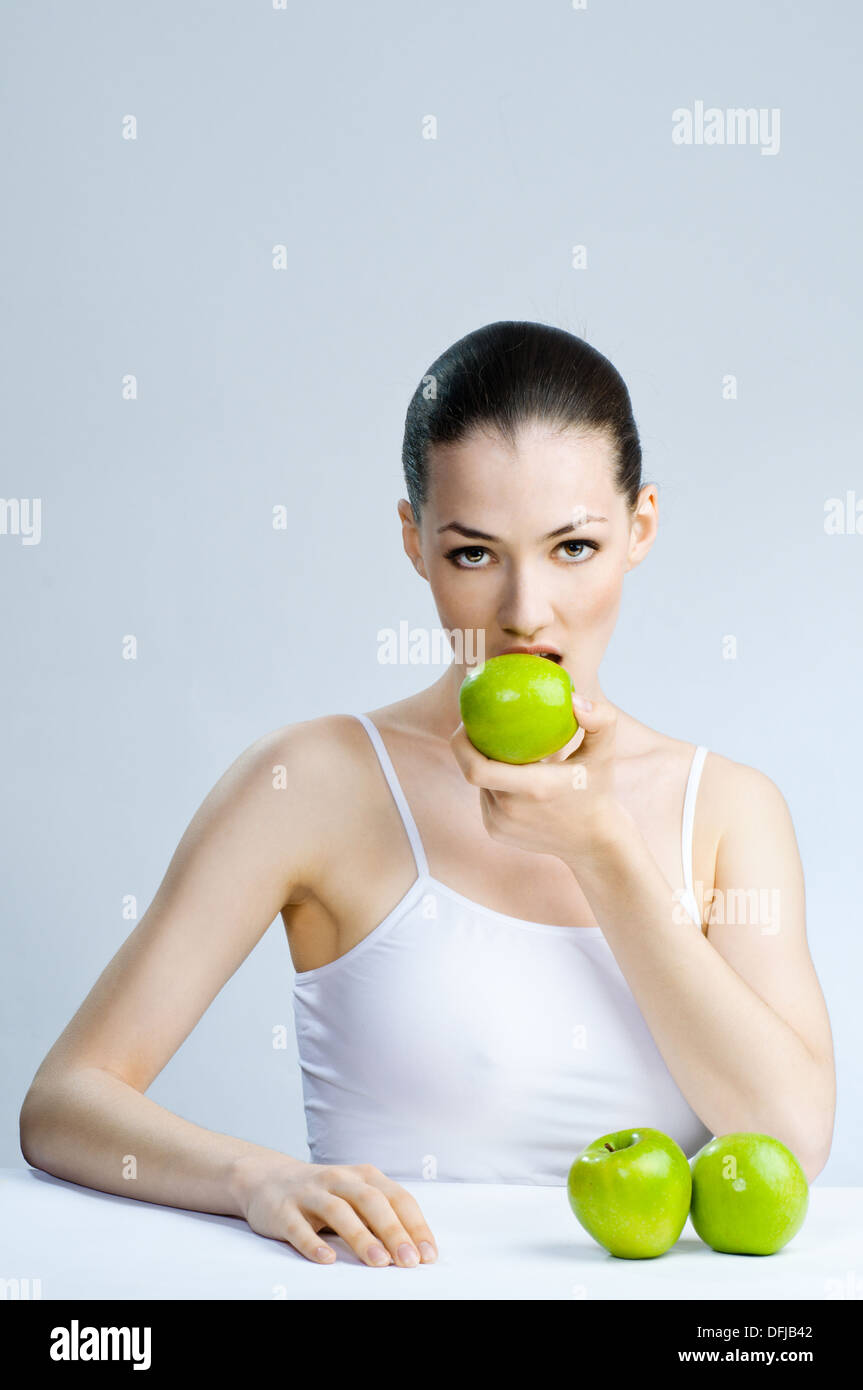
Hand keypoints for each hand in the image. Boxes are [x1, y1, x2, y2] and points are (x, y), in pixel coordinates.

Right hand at [235, 1153, 437, 1266]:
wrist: (268, 1179)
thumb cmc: (323, 1195)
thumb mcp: (354, 1197)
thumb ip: (380, 1217)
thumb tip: (414, 1249)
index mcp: (363, 1176)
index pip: (397, 1198)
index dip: (415, 1225)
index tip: (428, 1254)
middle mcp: (339, 1179)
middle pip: (371, 1201)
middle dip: (393, 1231)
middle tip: (409, 1261)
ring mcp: (309, 1193)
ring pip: (338, 1211)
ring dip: (361, 1236)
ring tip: (378, 1261)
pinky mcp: (283, 1210)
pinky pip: (298, 1227)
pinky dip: (313, 1243)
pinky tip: (327, 1259)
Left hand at [449, 691, 621, 865]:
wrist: (594, 841)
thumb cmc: (598, 789)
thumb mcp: (605, 753)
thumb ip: (600, 721)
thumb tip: (574, 699)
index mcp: (533, 788)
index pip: (477, 768)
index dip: (462, 742)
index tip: (469, 718)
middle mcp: (510, 810)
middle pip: (471, 771)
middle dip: (468, 745)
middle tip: (477, 723)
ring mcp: (500, 824)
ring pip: (479, 784)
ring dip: (484, 764)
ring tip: (498, 745)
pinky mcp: (496, 832)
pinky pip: (484, 798)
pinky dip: (491, 783)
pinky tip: (506, 772)